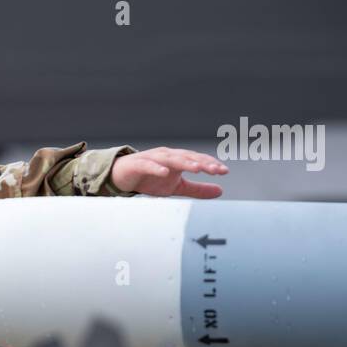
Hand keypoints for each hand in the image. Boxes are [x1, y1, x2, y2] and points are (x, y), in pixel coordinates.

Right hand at [110, 147, 227, 197]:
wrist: (122, 176)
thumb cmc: (150, 179)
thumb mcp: (177, 186)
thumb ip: (197, 188)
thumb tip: (220, 191)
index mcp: (179, 159)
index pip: (198, 160)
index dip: (211, 164)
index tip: (224, 171)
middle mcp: (168, 155)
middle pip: (188, 157)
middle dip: (202, 163)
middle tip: (216, 170)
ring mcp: (153, 158)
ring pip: (172, 159)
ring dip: (185, 162)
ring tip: (197, 168)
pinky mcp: (139, 164)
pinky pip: (149, 165)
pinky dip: (157, 168)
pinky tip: (165, 172)